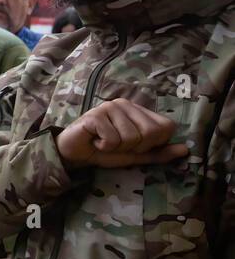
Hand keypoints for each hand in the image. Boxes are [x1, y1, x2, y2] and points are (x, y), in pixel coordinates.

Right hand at [56, 98, 188, 169]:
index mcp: (138, 110)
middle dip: (135, 147)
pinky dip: (104, 147)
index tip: (134, 145)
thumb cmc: (104, 151)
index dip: (153, 143)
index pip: (166, 127)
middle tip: (117, 145)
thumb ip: (158, 152)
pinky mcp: (95, 116)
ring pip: (131, 138)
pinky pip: (112, 139)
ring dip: (117, 148)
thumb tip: (185, 151)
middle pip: (151, 133)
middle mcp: (125, 104)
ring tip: (104, 143)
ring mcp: (110, 107)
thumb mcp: (135, 155)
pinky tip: (95, 142)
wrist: (73, 153)